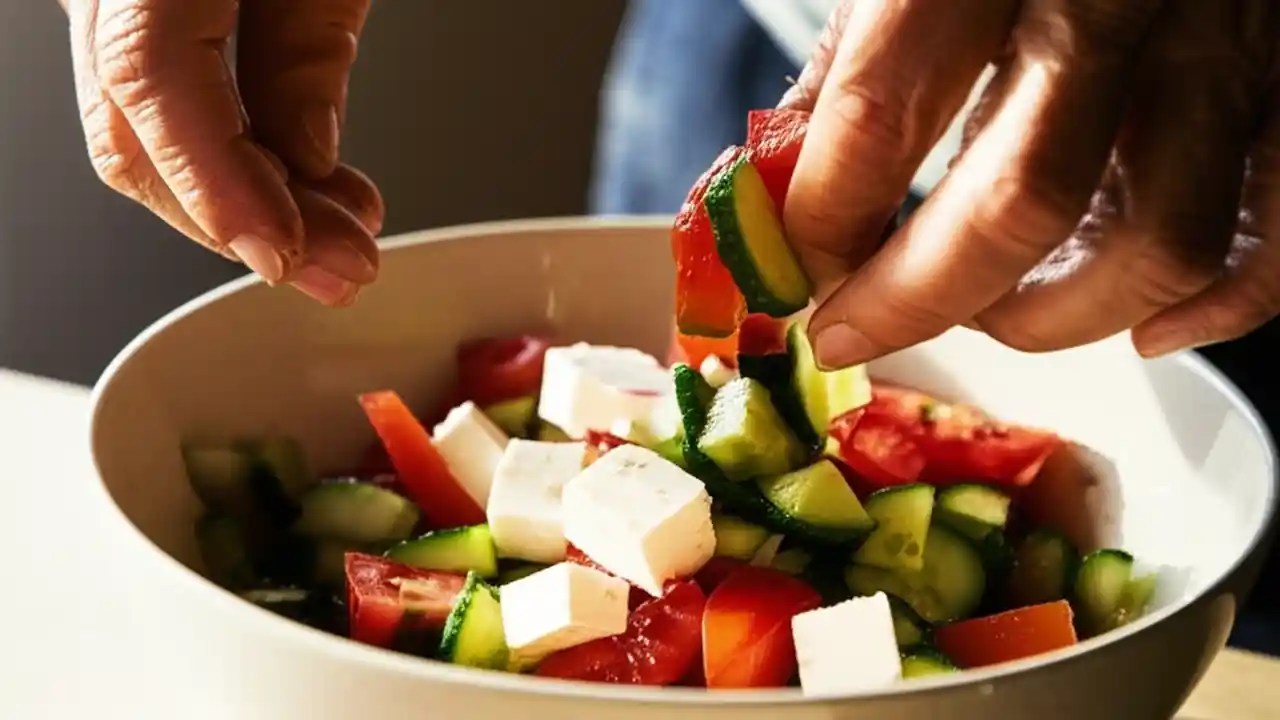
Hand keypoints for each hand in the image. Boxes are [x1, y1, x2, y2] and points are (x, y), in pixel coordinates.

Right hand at [65, 0, 382, 305]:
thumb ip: (305, 50)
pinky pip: (157, 102)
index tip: (284, 252)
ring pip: (139, 134)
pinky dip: (230, 157)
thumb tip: (305, 161)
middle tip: (339, 266)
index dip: (216, 183)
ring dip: (246, 203)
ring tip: (341, 235)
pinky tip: (306, 187)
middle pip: (131, 131)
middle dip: (242, 221)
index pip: (150, 78)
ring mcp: (100, 5)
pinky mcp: (123, 22)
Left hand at [782, 0, 1279, 366]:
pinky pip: (1275, 236)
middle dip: (920, 299)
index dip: (822, 223)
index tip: (799, 271)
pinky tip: (1144, 327)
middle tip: (859, 328)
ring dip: (1054, 318)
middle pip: (1023, 202)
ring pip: (1159, 242)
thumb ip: (843, 77)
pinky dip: (1216, 308)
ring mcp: (1223, 38)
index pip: (882, 114)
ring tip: (992, 311)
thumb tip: (775, 205)